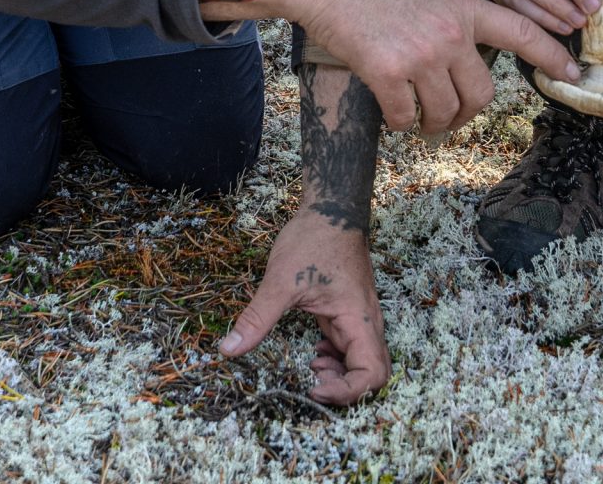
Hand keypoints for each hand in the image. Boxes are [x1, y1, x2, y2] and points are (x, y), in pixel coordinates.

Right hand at [204, 0, 581, 133]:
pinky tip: (390, 109)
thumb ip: (453, 21)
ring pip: (445, 113)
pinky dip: (400, 122)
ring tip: (418, 118)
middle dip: (466, 114)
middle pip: (482, 95)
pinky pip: (406, 118)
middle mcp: (450, 33)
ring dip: (432, 124)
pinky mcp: (387, 73)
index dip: (551, 55)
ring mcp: (421, 54)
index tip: (573, 73)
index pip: (522, 31)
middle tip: (449, 117)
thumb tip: (464, 60)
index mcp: (464, 7)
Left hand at [218, 211, 388, 404]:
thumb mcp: (280, 281)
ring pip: (361, 363)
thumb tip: (229, 349)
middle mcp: (366, 324)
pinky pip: (350, 349)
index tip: (313, 386)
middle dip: (345, 389)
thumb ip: (258, 318)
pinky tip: (313, 353)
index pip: (373, 374)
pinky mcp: (348, 315)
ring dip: (339, 376)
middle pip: (373, 375)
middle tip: (312, 384)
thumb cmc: (314, 240)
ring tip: (309, 369)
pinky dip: (334, 360)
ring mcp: (359, 320)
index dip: (347, 391)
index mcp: (359, 320)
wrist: (329, 211)